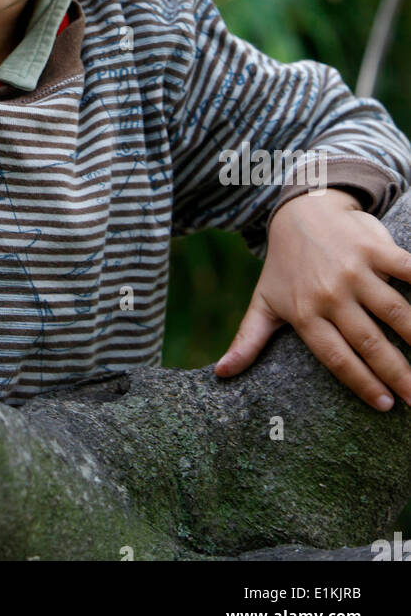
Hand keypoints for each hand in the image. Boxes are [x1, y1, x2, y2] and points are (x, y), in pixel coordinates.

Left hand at [213, 188, 410, 410]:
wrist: (300, 210)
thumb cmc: (284, 265)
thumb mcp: (263, 301)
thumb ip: (248, 339)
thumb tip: (222, 374)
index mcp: (305, 311)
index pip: (336, 357)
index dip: (361, 383)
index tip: (384, 406)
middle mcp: (330, 293)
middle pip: (368, 341)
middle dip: (396, 374)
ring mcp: (354, 269)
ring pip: (394, 312)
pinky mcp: (374, 248)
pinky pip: (407, 270)